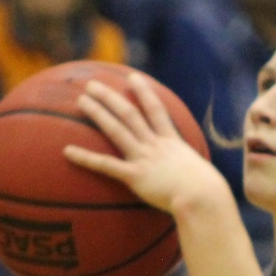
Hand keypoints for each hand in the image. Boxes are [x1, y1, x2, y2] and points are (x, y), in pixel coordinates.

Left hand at [65, 75, 226, 216]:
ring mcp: (145, 158)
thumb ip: (192, 171)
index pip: (156, 110)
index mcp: (172, 143)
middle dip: (111, 97)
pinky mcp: (135, 176)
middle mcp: (156, 145)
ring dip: (98, 114)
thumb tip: (196, 178)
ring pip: (117, 130)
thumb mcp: (202, 174)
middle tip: (92, 84)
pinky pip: (106, 165)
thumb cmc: (207, 193)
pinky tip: (67, 151)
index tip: (133, 78)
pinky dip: (86, 158)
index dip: (144, 92)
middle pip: (130, 114)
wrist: (204, 197)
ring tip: (81, 101)